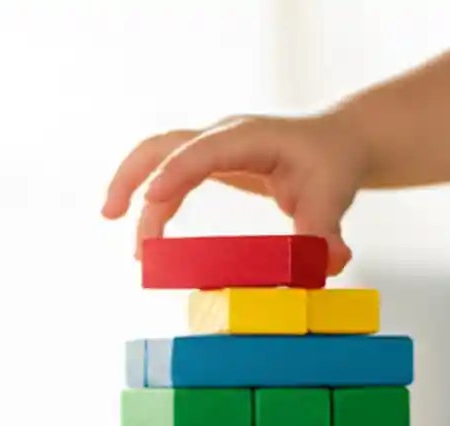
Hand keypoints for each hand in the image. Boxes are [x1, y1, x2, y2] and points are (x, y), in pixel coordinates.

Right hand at [101, 114, 366, 273]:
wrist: (338, 143)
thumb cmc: (333, 163)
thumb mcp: (333, 197)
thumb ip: (324, 233)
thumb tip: (327, 264)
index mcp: (251, 137)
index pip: (205, 150)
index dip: (176, 171)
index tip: (153, 199)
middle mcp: (224, 136)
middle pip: (163, 145)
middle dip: (131, 176)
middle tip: (110, 215)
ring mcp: (213, 146)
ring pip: (158, 158)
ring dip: (133, 190)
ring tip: (128, 241)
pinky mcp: (209, 162)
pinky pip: (171, 176)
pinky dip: (155, 203)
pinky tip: (150, 236)